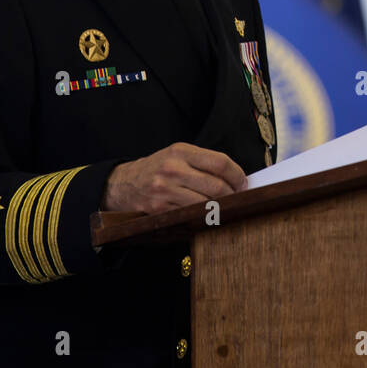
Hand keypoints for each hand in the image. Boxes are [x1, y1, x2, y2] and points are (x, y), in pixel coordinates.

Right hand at [101, 143, 246, 213]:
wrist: (123, 183)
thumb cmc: (158, 168)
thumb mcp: (178, 156)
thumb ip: (204, 163)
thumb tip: (236, 177)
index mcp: (181, 151)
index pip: (220, 163)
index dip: (238, 175)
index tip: (244, 183)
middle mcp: (173, 169)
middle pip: (216, 186)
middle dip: (232, 194)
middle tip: (238, 198)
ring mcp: (165, 190)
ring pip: (206, 203)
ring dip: (220, 208)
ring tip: (225, 206)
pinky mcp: (159, 208)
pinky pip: (190, 214)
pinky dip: (203, 216)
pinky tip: (207, 214)